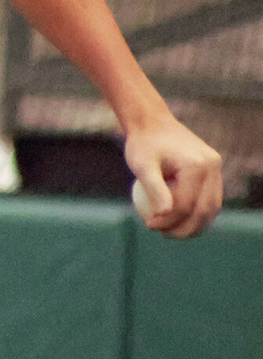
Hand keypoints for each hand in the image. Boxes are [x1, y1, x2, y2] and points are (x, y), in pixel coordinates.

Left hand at [124, 117, 223, 237]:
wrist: (152, 123)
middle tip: (165, 235)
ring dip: (197, 223)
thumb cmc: (143, 144)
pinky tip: (180, 221)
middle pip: (204, 208)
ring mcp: (216, 168)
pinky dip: (198, 211)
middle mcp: (212, 166)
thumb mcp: (142, 166)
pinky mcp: (213, 169)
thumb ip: (155, 190)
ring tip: (174, 233)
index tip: (150, 226)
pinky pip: (209, 196)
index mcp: (197, 165)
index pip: (185, 203)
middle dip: (187, 228)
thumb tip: (163, 216)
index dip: (168, 220)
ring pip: (212, 205)